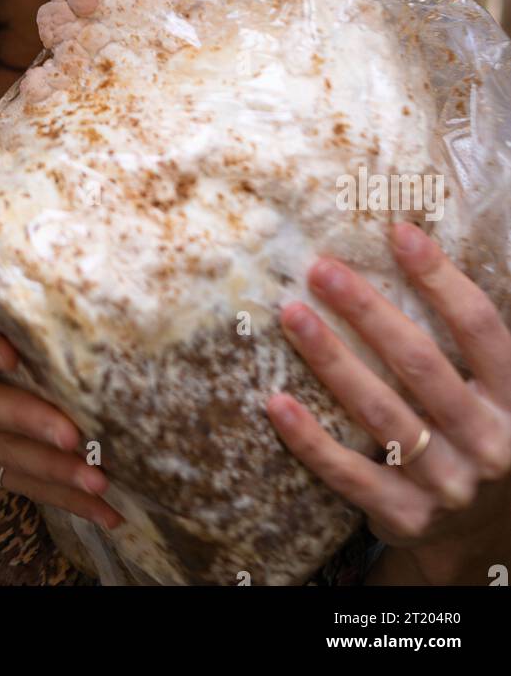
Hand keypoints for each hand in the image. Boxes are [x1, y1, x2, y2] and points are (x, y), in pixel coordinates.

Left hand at [265, 220, 510, 578]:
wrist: (484, 534)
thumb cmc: (478, 433)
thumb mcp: (497, 391)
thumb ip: (468, 340)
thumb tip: (409, 248)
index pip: (480, 327)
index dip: (441, 278)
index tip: (398, 233)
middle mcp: (486, 442)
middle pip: (420, 365)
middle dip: (367, 310)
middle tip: (320, 268)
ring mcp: (446, 484)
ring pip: (380, 413)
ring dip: (332, 359)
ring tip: (293, 314)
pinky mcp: (405, 516)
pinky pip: (349, 473)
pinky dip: (311, 439)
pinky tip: (277, 403)